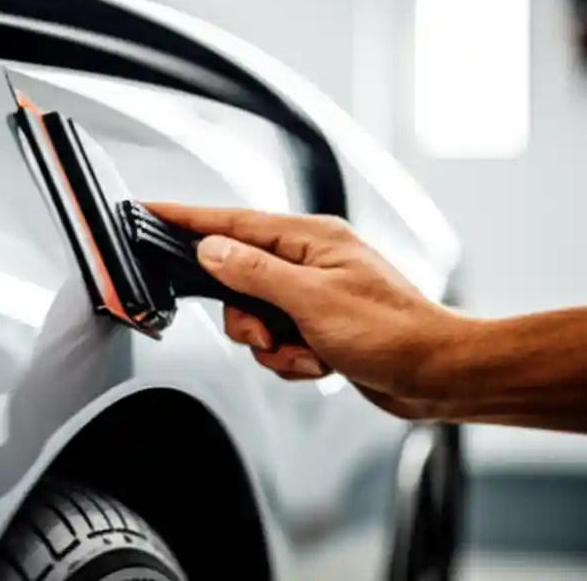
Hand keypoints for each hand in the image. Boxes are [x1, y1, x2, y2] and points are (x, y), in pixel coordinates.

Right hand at [145, 203, 470, 418]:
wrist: (437, 375)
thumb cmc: (392, 333)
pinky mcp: (318, 324)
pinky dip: (290, 359)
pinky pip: (276, 341)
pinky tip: (318, 363)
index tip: (149, 211)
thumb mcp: (311, 300)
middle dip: (246, 318)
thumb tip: (210, 250)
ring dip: (272, 346)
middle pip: (236, 278)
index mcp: (310, 238)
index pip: (232, 221)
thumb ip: (254, 272)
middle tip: (266, 335)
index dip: (187, 218)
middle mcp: (309, 260)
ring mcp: (313, 293)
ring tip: (306, 354)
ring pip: (253, 316)